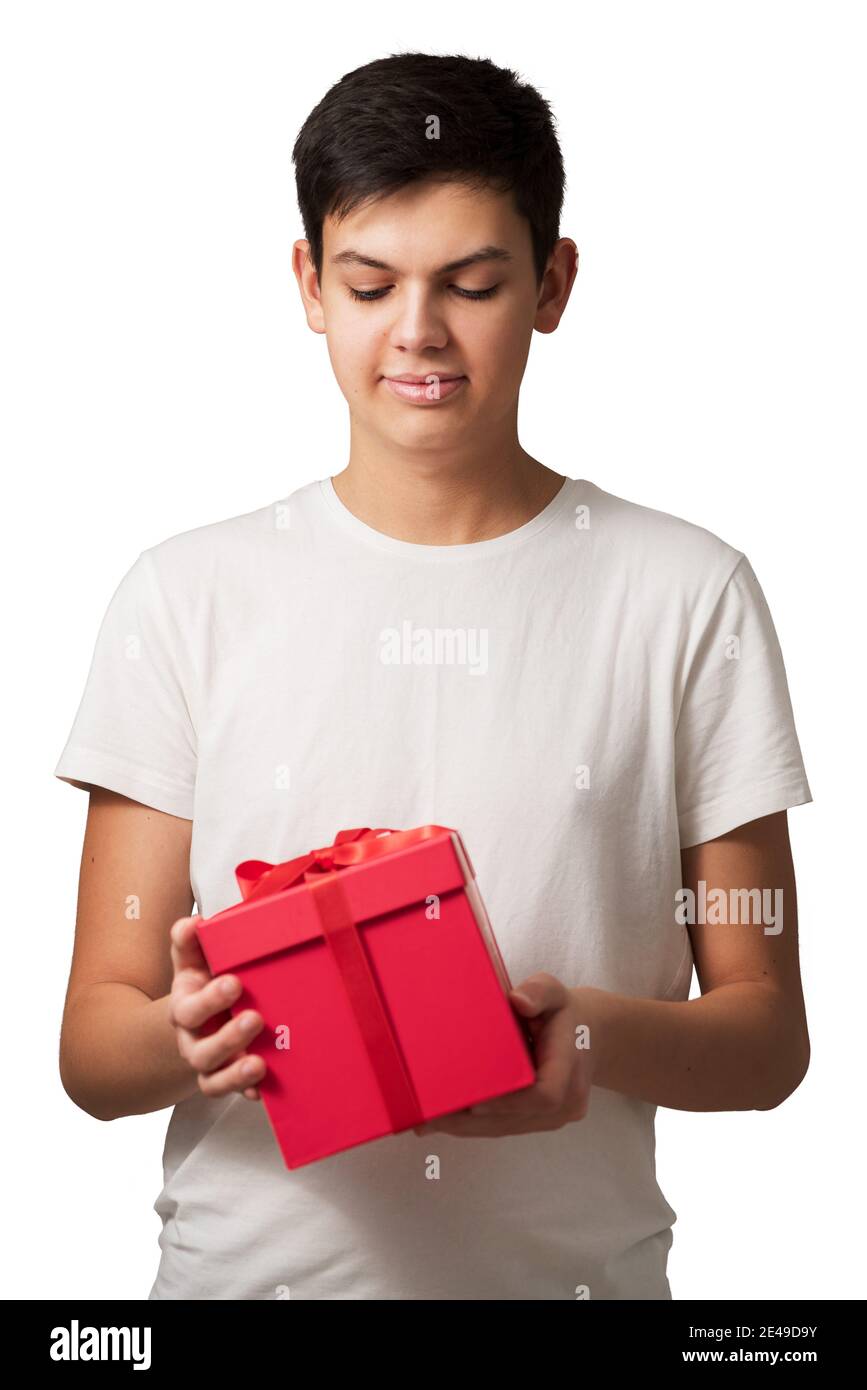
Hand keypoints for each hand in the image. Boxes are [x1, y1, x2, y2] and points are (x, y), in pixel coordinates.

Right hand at [168, 915, 265, 1100]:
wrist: (199, 1016)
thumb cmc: (203, 980)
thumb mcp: (194, 958)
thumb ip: (190, 940)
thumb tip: (192, 923)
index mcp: (185, 1007)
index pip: (188, 1009)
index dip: (209, 999)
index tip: (234, 982)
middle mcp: (193, 1040)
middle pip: (201, 1051)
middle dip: (228, 1038)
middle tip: (255, 1019)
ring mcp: (210, 1063)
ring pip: (213, 1079)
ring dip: (235, 1073)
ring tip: (259, 1062)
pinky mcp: (226, 1078)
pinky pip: (231, 1093)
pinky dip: (245, 1092)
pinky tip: (261, 1090)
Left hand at [412, 973, 593, 1138]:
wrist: (589, 1037)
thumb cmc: (565, 1013)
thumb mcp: (556, 993)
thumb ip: (540, 991)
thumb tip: (518, 1001)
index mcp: (571, 1067)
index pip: (545, 1095)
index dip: (509, 1103)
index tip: (475, 1102)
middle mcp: (567, 1101)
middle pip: (516, 1120)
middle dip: (471, 1121)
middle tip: (430, 1117)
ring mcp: (554, 1117)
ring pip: (506, 1128)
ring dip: (466, 1128)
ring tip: (427, 1122)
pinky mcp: (538, 1121)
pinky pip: (505, 1126)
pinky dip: (474, 1125)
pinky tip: (443, 1120)